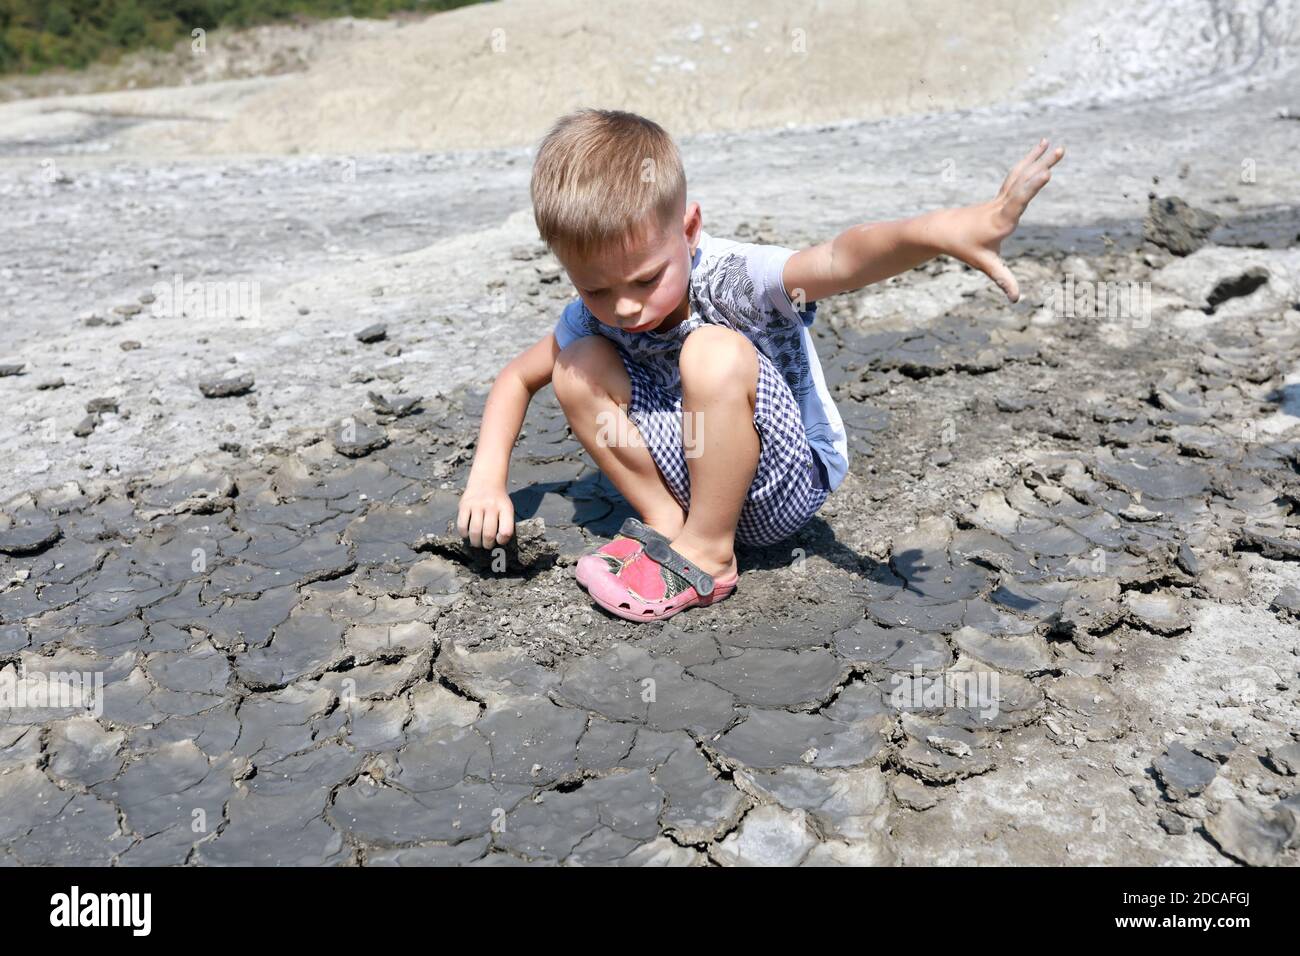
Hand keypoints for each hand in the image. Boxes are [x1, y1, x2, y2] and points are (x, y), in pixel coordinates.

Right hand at [456, 479, 514, 548]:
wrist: (486, 481)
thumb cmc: (498, 501)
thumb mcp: (507, 508)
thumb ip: (505, 525)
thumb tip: (498, 545)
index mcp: (505, 508)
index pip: (506, 531)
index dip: (502, 540)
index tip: (499, 541)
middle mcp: (491, 506)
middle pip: (488, 534)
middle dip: (487, 545)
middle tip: (486, 545)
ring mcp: (476, 504)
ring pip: (475, 531)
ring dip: (476, 542)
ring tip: (477, 543)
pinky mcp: (464, 505)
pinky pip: (462, 525)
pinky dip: (464, 534)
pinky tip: (467, 534)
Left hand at [946, 138, 1064, 301]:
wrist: (943, 230)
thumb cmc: (965, 247)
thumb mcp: (986, 265)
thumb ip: (1003, 279)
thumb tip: (1016, 299)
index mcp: (1001, 220)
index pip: (1018, 201)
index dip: (1031, 188)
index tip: (1045, 173)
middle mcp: (1002, 205)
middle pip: (1023, 181)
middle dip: (1041, 166)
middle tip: (1059, 150)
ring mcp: (1000, 198)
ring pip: (1020, 174)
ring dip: (1037, 159)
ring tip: (1052, 144)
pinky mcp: (1000, 197)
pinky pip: (1017, 176)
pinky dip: (1028, 163)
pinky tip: (1037, 152)